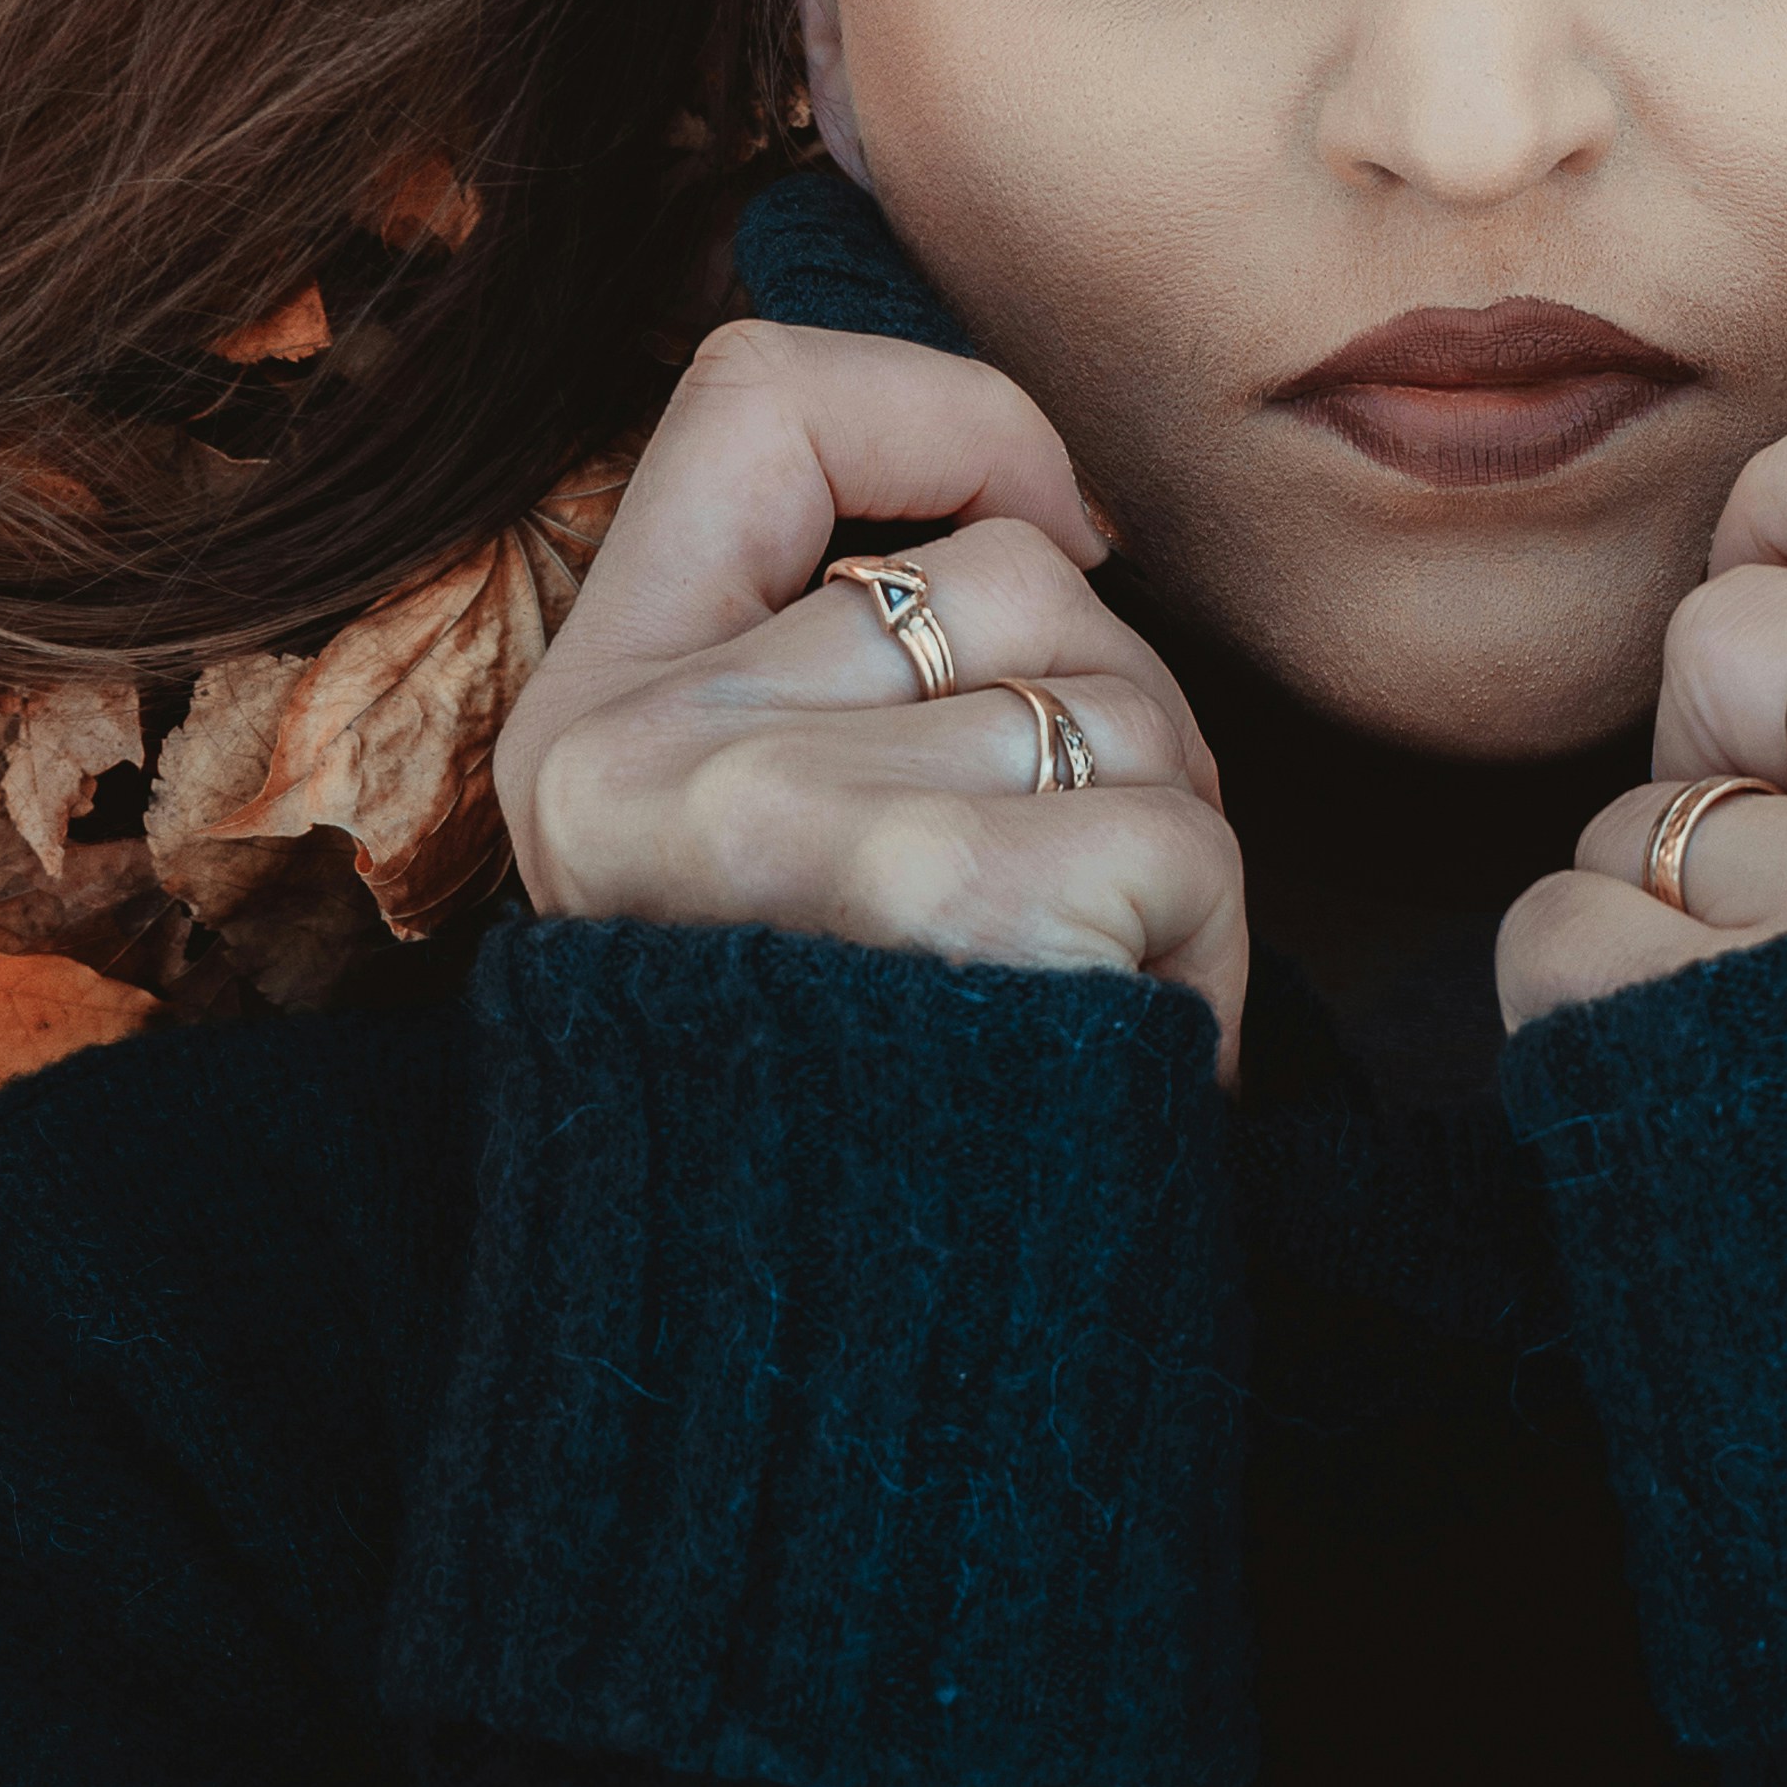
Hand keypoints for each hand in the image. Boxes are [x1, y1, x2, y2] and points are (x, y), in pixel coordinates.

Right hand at [495, 321, 1248, 1080]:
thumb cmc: (854, 1093)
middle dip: (1098, 713)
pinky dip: (1201, 949)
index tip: (1039, 526)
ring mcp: (796, 827)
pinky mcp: (956, 906)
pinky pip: (1183, 836)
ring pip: (1124, 703)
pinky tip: (1113, 1043)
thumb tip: (1066, 511)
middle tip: (1035, 902)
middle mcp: (656, 759)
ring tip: (1062, 987)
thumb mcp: (745, 845)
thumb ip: (835, 654)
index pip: (752, 396)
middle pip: (1012, 576)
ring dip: (1158, 842)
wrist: (843, 1389)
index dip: (943, 415)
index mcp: (584, 722)